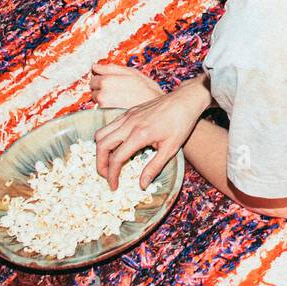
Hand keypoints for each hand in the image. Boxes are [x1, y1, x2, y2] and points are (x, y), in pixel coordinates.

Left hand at [90, 61, 163, 110]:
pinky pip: (101, 106)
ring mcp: (103, 106)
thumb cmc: (146, 90)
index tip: (110, 77)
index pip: (94, 75)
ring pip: (97, 97)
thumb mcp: (131, 72)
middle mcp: (101, 94)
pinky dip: (107, 104)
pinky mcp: (106, 115)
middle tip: (117, 87)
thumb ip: (111, 68)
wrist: (154, 108)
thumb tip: (96, 66)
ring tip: (119, 95)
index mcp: (106, 81)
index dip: (103, 75)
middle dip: (101, 85)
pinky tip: (119, 103)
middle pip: (93, 86)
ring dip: (104, 95)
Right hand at [94, 80, 208, 190]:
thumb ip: (154, 167)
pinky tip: (117, 146)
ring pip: (101, 133)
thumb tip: (141, 185)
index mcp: (140, 134)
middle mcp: (129, 123)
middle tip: (107, 176)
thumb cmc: (181, 123)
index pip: (116, 158)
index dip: (112, 175)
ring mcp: (127, 115)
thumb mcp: (171, 149)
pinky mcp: (129, 111)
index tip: (114, 186)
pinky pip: (110, 125)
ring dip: (101, 150)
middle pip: (102, 145)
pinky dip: (107, 138)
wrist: (185, 100)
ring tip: (109, 162)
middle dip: (100, 164)